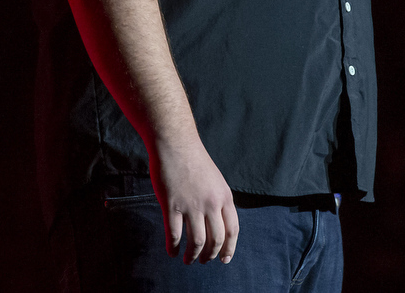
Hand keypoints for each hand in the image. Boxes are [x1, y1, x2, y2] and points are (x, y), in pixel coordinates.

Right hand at [148, 135, 238, 264]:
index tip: (224, 260)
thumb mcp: (215, 180)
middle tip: (204, 261)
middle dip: (210, 255)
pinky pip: (174, 235)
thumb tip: (217, 223)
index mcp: (224, 196)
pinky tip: (172, 252)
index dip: (229, 249)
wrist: (176, 143)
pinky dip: (173, 247)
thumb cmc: (194, 160)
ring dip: (192, 256)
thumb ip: (218, 200)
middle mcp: (211, 203)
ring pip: (197, 242)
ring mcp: (191, 205)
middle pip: (216, 240)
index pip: (233, 230)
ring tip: (188, 260)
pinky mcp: (172, 205)